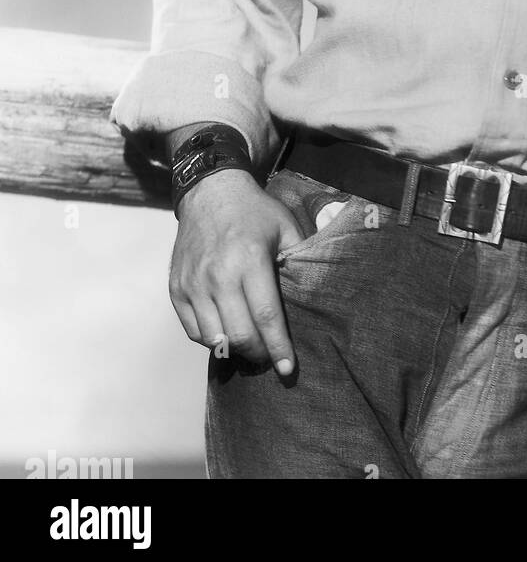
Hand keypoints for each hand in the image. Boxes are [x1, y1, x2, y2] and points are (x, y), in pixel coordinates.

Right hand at [168, 169, 304, 375]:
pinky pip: (193, 331)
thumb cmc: (254, 211)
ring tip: (251, 347)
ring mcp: (193, 284)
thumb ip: (300, 259)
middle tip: (271, 356)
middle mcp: (218, 276)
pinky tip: (227, 332)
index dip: (278, 348)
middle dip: (259, 354)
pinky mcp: (176, 289)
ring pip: (214, 340)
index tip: (287, 370)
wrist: (209, 192)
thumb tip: (315, 293)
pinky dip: (211, 340)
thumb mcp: (286, 226)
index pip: (265, 317)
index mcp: (249, 260)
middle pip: (239, 335)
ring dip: (235, 351)